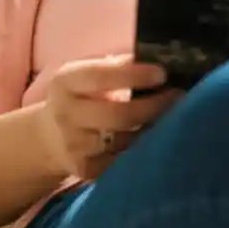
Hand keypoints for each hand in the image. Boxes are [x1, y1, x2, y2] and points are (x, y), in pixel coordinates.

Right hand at [38, 55, 180, 179]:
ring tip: (173, 117)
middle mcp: (66, 114)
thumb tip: (161, 57)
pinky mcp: (85, 169)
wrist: (49, 136)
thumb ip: (119, 65)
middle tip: (179, 97)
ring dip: (152, 129)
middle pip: (118, 115)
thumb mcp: (88, 74)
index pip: (100, 77)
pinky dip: (142, 149)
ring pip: (125, 140)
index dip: (134, 75)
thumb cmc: (82, 95)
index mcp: (66, 82)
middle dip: (154, 106)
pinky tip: (154, 138)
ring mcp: (73, 145)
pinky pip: (124, 160)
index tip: (162, 74)